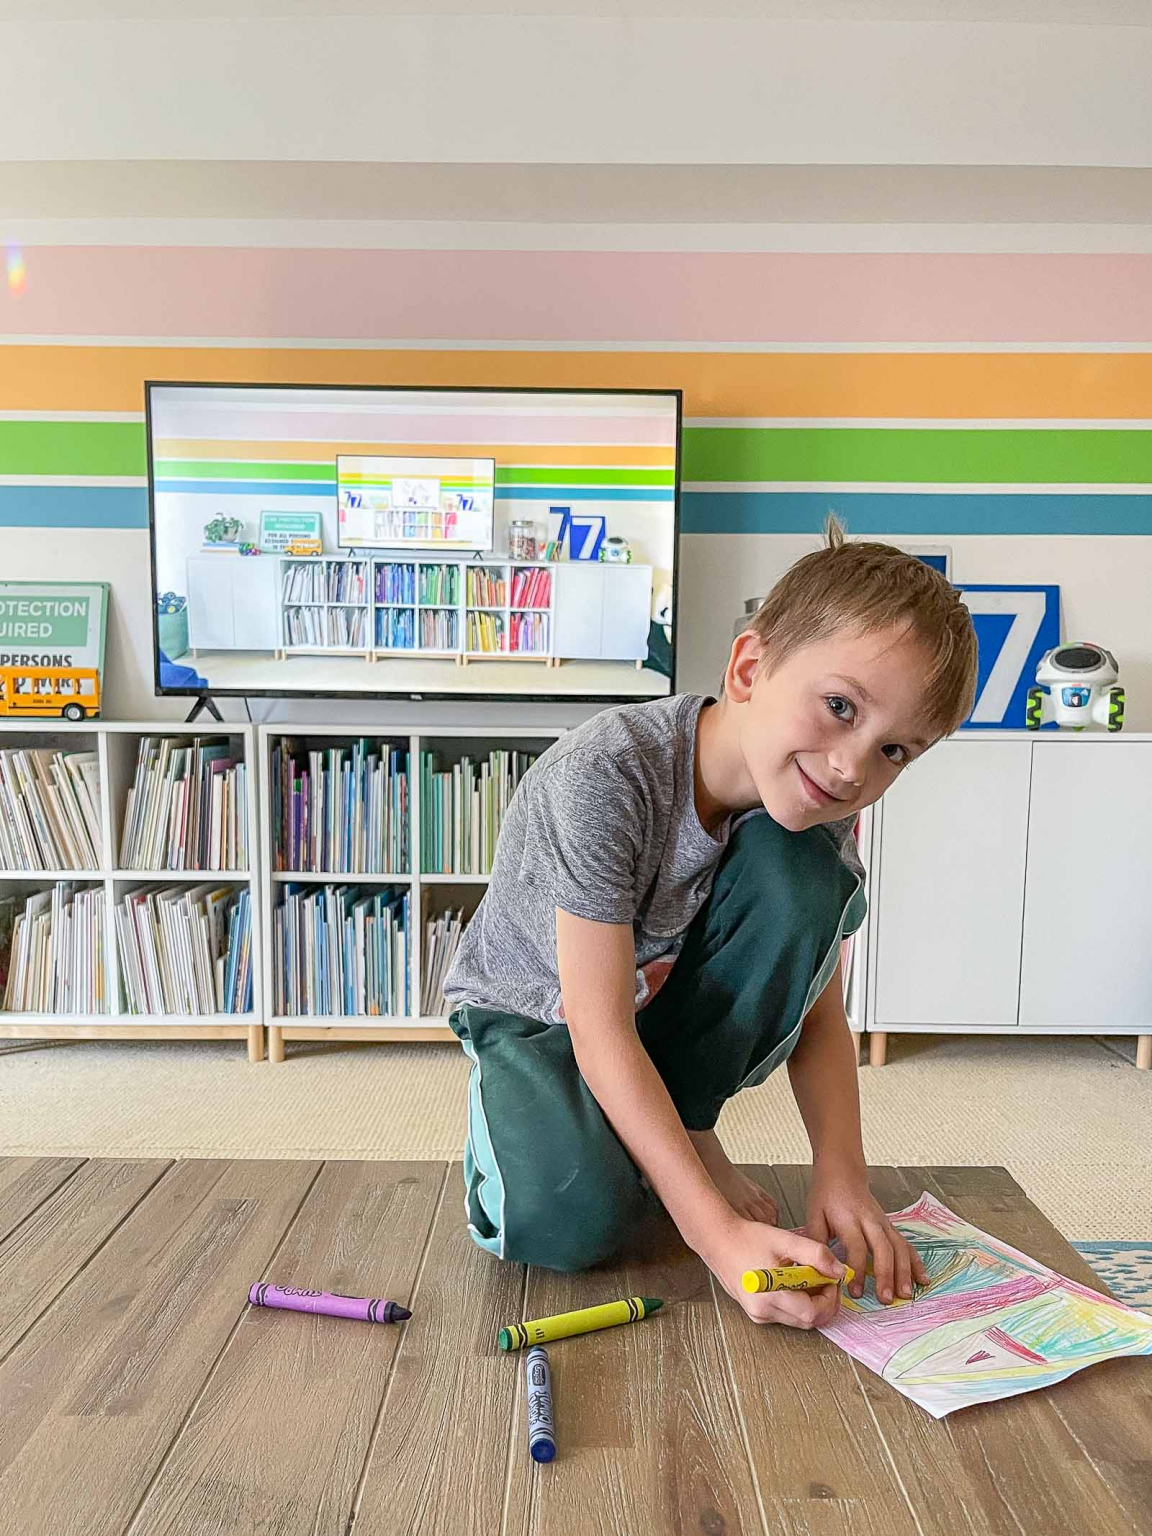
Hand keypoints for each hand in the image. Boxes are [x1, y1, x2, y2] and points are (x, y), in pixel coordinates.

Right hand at [702, 1214, 847, 1329]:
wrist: (718, 1239)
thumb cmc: (747, 1238)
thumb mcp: (785, 1240)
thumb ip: (816, 1254)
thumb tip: (839, 1271)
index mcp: (771, 1296)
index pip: (813, 1313)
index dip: (830, 1299)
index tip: (832, 1280)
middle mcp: (764, 1311)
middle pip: (808, 1321)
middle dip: (825, 1302)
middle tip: (827, 1280)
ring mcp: (758, 1314)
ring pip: (798, 1320)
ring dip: (812, 1303)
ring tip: (810, 1277)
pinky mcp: (756, 1312)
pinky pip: (786, 1315)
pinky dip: (798, 1303)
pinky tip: (796, 1283)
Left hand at [804, 1166, 927, 1304]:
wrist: (842, 1171)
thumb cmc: (826, 1194)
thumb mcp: (814, 1215)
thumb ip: (816, 1242)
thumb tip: (817, 1270)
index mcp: (848, 1218)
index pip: (856, 1247)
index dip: (858, 1270)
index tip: (856, 1291)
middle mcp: (870, 1220)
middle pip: (883, 1248)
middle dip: (886, 1275)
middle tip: (886, 1299)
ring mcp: (883, 1223)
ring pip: (899, 1247)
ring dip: (904, 1272)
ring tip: (905, 1294)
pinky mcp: (890, 1226)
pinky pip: (906, 1245)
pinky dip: (916, 1262)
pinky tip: (922, 1279)